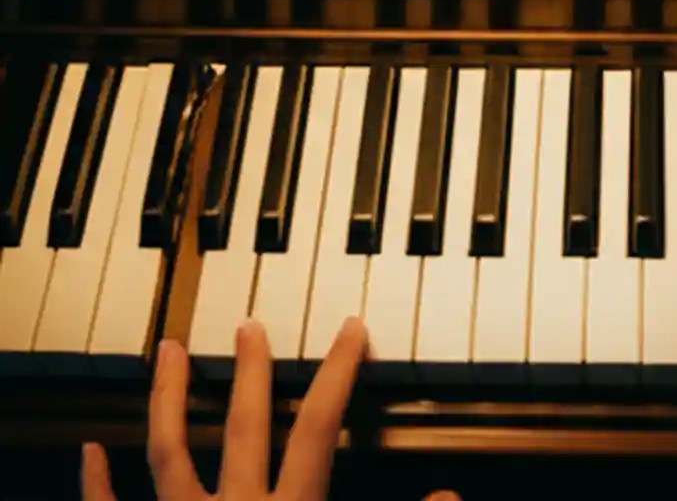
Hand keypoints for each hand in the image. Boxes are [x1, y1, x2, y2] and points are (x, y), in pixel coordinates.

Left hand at [81, 316, 366, 499]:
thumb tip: (450, 492)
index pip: (318, 430)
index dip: (336, 376)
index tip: (349, 331)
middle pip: (243, 428)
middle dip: (250, 372)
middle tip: (249, 326)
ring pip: (171, 455)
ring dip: (169, 400)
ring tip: (169, 351)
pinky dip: (97, 484)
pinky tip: (92, 451)